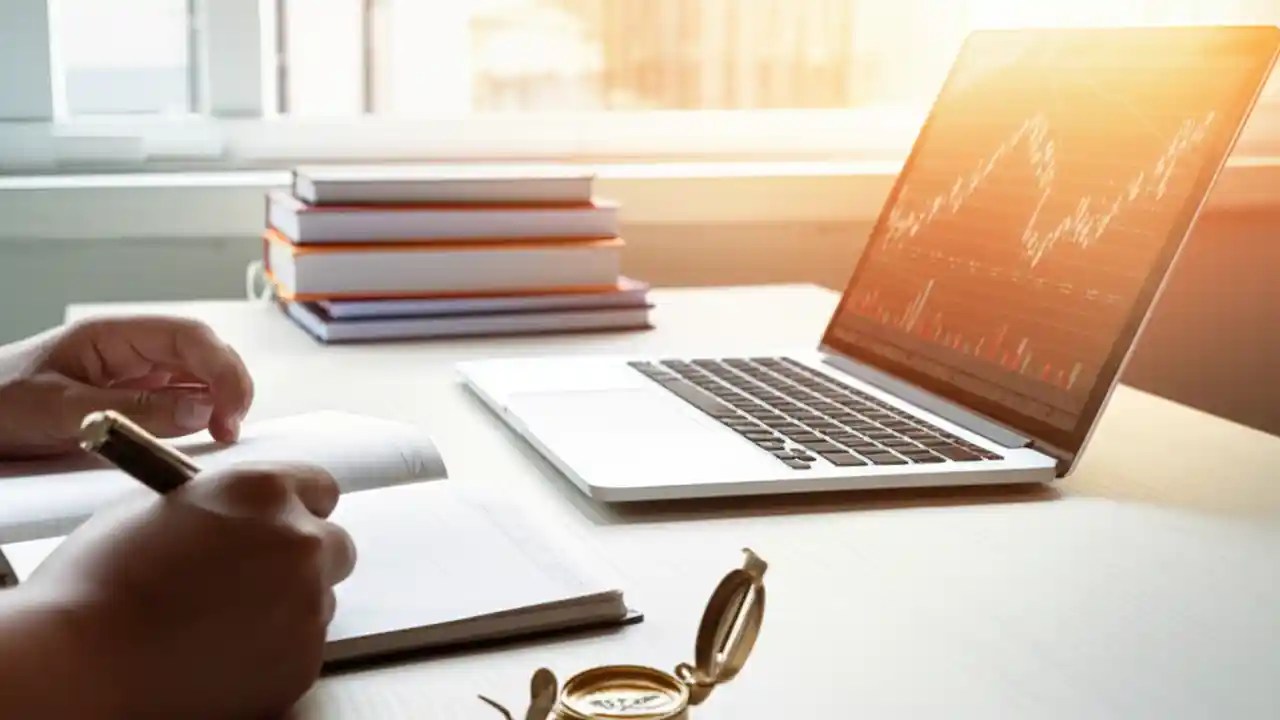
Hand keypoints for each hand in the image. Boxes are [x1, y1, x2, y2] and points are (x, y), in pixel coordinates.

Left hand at [0, 316, 252, 457]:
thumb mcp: (58, 409)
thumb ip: (131, 409)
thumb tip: (201, 411)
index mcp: (112, 335)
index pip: (189, 337)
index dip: (221, 369)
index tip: (230, 412)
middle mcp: (129, 351)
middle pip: (202, 355)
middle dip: (228, 387)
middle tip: (230, 432)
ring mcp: (132, 376)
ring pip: (197, 379)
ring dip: (218, 403)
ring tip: (221, 436)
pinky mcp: (130, 403)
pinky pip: (178, 404)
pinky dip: (199, 419)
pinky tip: (201, 438)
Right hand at [21, 464, 356, 719]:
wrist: (81, 665)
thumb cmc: (97, 584)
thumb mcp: (156, 507)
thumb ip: (218, 502)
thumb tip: (236, 511)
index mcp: (264, 491)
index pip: (320, 488)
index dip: (296, 507)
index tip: (278, 523)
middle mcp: (299, 543)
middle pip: (333, 546)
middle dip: (300, 559)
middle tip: (252, 578)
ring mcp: (307, 606)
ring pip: (318, 600)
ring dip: (286, 607)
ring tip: (219, 623)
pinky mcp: (302, 663)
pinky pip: (302, 648)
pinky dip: (274, 651)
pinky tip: (218, 653)